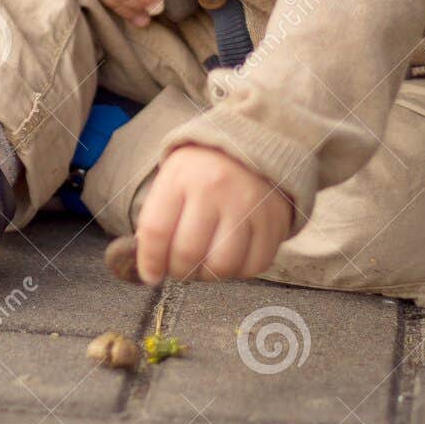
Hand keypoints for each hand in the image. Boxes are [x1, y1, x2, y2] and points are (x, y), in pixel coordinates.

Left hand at [135, 143, 293, 284]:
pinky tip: (231, 257)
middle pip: (188, 254)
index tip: (151, 275)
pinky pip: (253, 266)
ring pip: (221, 266)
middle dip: (178, 271)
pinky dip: (239, 271)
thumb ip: (157, 219)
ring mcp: (248, 205)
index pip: (156, 232)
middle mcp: (216, 189)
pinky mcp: (274, 221)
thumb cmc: (204, 171)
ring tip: (205, 263)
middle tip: (179, 268)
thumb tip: (150, 267)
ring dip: (208, 275)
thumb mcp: (173, 179)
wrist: (253, 148)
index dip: (150, 262)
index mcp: (182, 176)